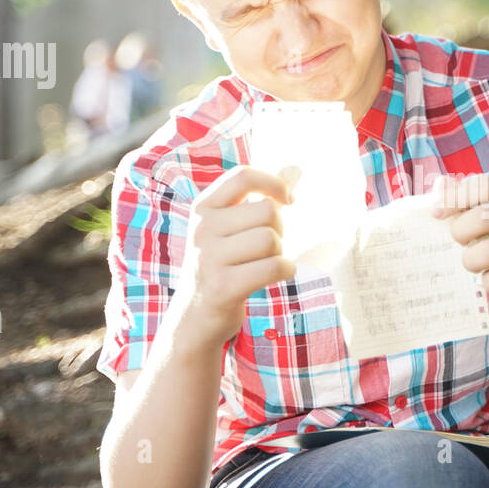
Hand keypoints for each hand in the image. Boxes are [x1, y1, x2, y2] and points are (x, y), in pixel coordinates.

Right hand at [172, 165, 300, 344]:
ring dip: (280, 252)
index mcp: (203, 208)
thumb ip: (255, 200)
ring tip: (268, 263)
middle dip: (280, 229)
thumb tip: (294, 170)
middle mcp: (202, 229)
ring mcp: (208, 258)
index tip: (288, 200)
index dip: (274, 183)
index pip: (242, 176)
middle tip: (271, 246)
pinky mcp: (223, 286)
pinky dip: (285, 270)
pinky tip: (278, 274)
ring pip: (271, 239)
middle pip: (267, 211)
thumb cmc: (221, 266)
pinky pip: (273, 267)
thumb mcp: (226, 229)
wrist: (194, 317)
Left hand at [430, 173, 488, 318]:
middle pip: (484, 217)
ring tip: (475, 262)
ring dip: (471, 260)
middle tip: (461, 241)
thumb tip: (440, 186)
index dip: (455, 198)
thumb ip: (468, 197)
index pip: (486, 186)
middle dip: (460, 232)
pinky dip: (486, 281)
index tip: (437, 213)